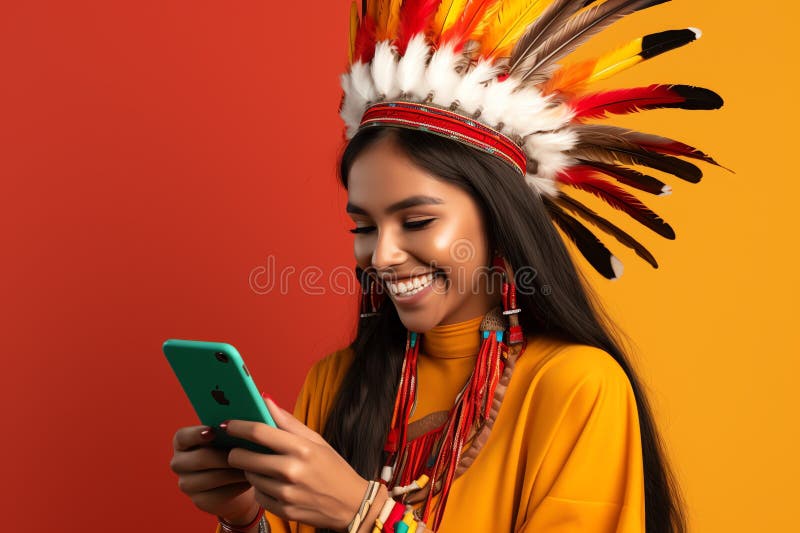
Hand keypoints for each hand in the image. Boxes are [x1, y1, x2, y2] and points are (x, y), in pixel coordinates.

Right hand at [169, 425, 259, 526]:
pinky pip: (220, 494)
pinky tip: (250, 479)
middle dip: (226, 455)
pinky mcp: (200, 501)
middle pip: (200, 459)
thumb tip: (252, 404)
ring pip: (212, 478)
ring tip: (254, 465)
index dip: (197, 434)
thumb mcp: (231, 434)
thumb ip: (234, 421)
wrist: (235, 479)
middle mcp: (179, 463)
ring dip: (235, 471)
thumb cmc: (234, 447)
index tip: (215, 431)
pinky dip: (237, 486)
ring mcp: (187, 484)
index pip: (183, 437)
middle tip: (247, 451)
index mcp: (182, 441)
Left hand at [224, 396, 369, 530]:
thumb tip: (265, 400)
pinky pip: (258, 495)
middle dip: (236, 452)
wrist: (351, 504)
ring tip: (265, 467)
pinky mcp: (283, 511)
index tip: (228, 424)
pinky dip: (261, 488)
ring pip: (249, 477)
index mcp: (302, 448)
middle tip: (239, 449)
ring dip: (250, 470)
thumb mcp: (316, 440)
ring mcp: (286, 494)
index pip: (259, 432)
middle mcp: (292, 471)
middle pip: (244, 457)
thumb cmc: (333, 468)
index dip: (238, 426)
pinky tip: (274, 484)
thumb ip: (288, 421)